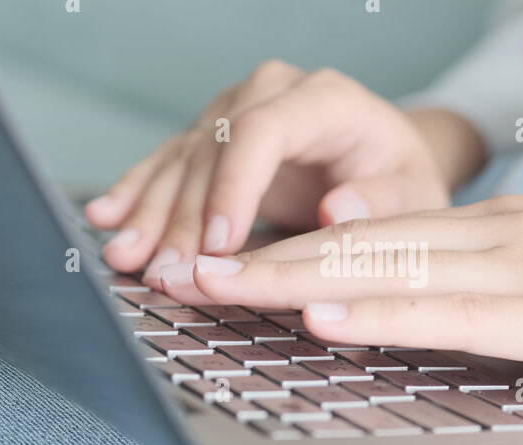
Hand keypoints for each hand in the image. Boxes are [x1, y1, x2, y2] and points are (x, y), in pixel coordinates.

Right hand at [84, 60, 461, 290]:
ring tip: (124, 256)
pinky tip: (108, 216)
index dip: (234, 186)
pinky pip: (170, 163)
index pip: (263, 131)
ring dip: (151, 211)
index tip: (220, 243)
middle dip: (186, 217)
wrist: (385, 160)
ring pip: (183, 158)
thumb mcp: (413, 194)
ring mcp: (236, 109)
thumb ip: (381, 201)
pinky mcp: (214, 136)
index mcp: (326, 99)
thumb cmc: (401, 179)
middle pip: (213, 150)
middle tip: (166, 272)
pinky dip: (139, 193)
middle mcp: (272, 94)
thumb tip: (335, 207)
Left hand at [165, 196, 522, 409]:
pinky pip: (455, 310)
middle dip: (269, 257)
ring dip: (298, 277)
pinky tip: (326, 315)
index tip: (227, 263)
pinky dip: (382, 311)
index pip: (377, 239)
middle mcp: (506, 236)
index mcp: (502, 232)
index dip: (294, 250)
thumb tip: (415, 317)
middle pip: (366, 244)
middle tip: (191, 267)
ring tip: (223, 283)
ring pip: (394, 267)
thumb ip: (492, 298)